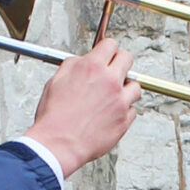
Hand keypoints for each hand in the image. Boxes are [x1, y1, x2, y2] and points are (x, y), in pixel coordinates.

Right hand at [31, 37, 141, 174]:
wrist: (58, 144)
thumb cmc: (54, 117)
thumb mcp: (55, 81)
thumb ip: (73, 66)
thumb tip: (81, 61)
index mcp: (92, 67)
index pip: (110, 45)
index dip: (107, 49)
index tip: (107, 54)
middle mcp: (110, 81)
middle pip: (128, 59)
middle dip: (120, 63)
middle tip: (113, 71)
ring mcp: (120, 101)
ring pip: (135, 86)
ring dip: (126, 88)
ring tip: (113, 96)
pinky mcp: (124, 120)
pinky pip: (133, 110)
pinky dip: (125, 110)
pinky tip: (112, 113)